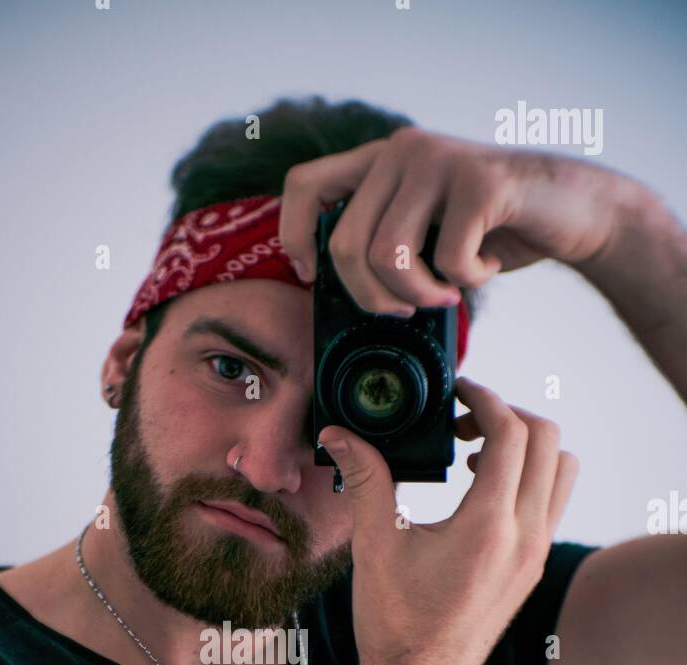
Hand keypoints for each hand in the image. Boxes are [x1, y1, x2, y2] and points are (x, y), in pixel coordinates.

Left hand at [279, 126, 627, 313]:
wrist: (574, 210)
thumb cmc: (493, 231)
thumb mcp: (424, 232)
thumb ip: (380, 238)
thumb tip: (328, 287)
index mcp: (381, 161)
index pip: (304, 185)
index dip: (295, 237)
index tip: (314, 277)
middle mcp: (402, 150)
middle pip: (343, 244)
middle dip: (372, 297)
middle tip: (408, 308)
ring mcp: (439, 160)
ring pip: (386, 256)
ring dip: (417, 296)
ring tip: (446, 292)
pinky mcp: (479, 181)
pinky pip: (446, 259)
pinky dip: (467, 281)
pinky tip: (486, 267)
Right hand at [319, 378, 578, 664]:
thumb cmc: (396, 623)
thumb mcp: (374, 545)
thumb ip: (363, 480)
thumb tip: (337, 436)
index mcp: (490, 525)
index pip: (512, 433)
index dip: (484, 398)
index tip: (456, 392)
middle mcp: (526, 536)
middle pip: (548, 442)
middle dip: (508, 416)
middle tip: (463, 421)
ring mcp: (536, 554)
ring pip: (561, 472)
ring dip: (527, 448)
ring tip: (475, 454)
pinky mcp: (532, 568)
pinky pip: (550, 504)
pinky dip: (528, 480)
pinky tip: (479, 493)